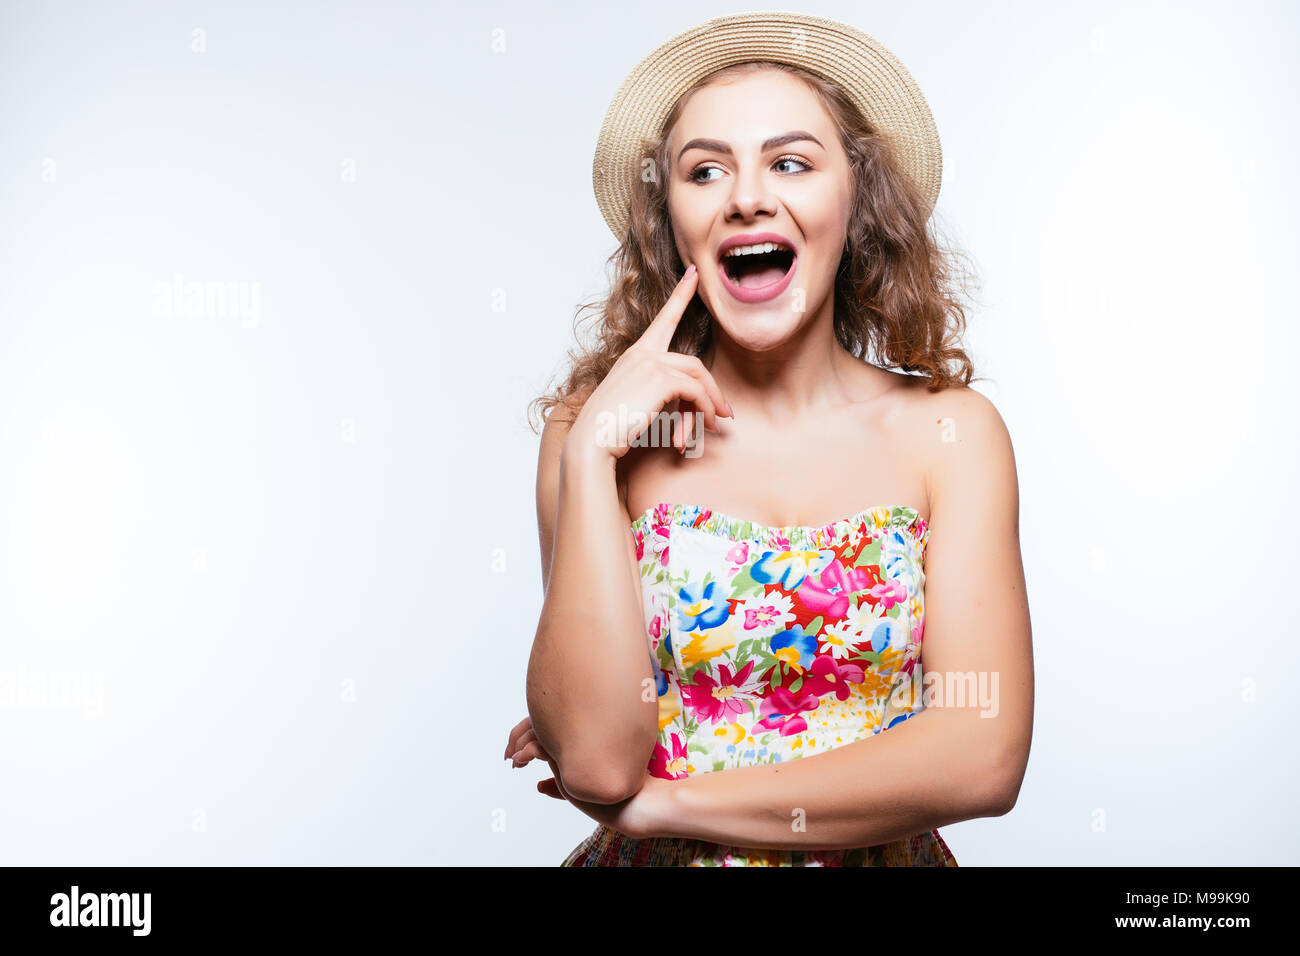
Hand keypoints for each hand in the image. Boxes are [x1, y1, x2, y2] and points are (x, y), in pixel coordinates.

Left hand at [505, 716, 672, 839]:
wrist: (636, 800)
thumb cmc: (616, 793)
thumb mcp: (581, 786)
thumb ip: (559, 782)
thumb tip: (539, 785)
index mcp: (586, 733)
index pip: (552, 721)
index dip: (531, 731)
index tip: (518, 748)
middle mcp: (582, 730)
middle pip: (542, 719)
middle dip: (520, 734)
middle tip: (509, 752)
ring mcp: (578, 738)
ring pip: (538, 729)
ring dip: (519, 743)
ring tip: (513, 759)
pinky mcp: (574, 750)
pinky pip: (540, 744)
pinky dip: (526, 752)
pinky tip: (521, 761)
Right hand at [562, 264, 732, 461]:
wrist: (591, 440)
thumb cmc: (610, 429)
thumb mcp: (638, 404)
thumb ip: (662, 395)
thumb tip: (693, 405)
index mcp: (635, 355)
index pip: (663, 320)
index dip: (681, 295)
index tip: (693, 273)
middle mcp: (642, 353)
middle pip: (693, 363)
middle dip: (712, 390)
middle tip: (724, 414)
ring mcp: (650, 363)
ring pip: (697, 377)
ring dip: (709, 404)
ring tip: (712, 426)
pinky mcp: (660, 378)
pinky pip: (696, 392)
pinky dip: (704, 411)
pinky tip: (702, 427)